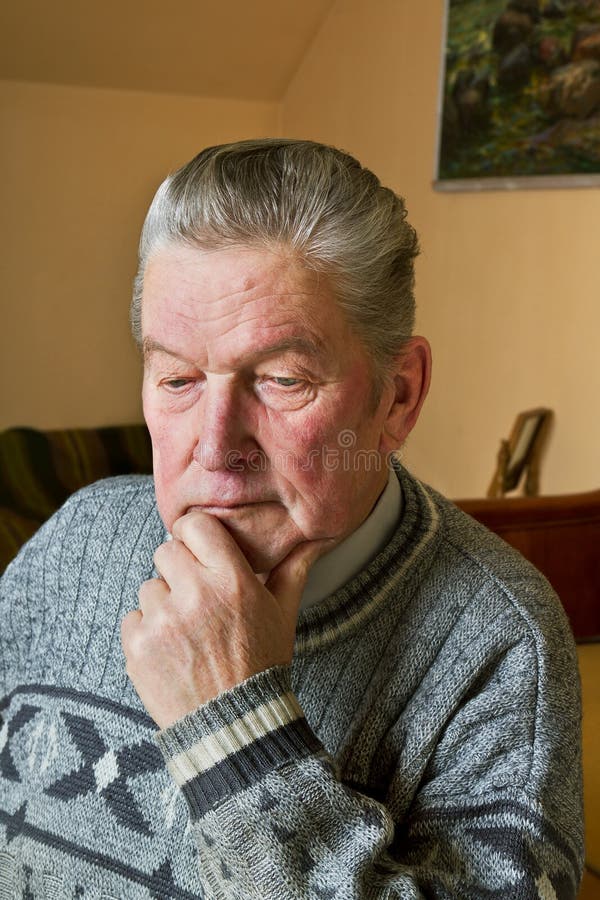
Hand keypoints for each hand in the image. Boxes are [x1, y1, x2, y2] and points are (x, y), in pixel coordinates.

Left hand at [121, 510, 327, 728]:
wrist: (233, 727)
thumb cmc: (261, 665)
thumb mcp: (283, 614)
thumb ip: (292, 570)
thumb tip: (312, 540)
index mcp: (233, 579)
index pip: (194, 525)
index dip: (193, 535)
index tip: (197, 550)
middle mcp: (196, 593)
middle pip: (166, 550)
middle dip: (178, 570)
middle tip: (195, 597)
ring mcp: (163, 620)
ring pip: (149, 586)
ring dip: (163, 604)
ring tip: (187, 633)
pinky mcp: (138, 645)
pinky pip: (133, 618)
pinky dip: (147, 632)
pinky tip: (171, 651)